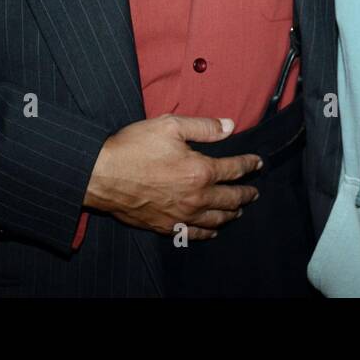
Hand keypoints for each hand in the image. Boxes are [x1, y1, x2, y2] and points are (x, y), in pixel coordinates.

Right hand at [84, 115, 261, 239]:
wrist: (101, 175)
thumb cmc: (134, 147)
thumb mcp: (170, 125)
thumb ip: (204, 126)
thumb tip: (230, 126)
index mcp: (200, 170)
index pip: (235, 168)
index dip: (249, 164)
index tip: (258, 163)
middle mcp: (196, 196)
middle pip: (230, 198)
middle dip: (246, 194)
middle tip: (254, 192)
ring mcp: (181, 214)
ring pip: (216, 219)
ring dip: (231, 214)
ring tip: (238, 210)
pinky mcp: (165, 226)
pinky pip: (194, 233)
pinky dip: (208, 232)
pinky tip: (212, 231)